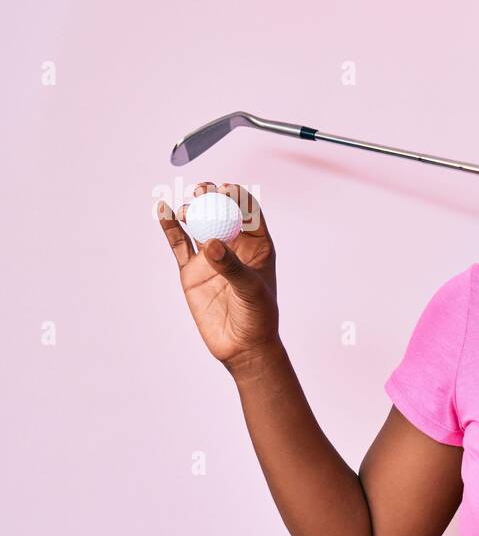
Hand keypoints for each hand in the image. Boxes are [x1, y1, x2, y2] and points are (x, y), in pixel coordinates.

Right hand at [157, 182, 279, 374]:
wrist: (242, 346)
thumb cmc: (258, 317)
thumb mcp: (251, 290)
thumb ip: (232, 267)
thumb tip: (211, 244)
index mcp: (258, 245)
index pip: (249, 212)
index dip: (237, 196)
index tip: (225, 189)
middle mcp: (234, 245)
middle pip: (221, 211)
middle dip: (211, 195)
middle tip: (201, 189)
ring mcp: (211, 256)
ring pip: (198, 223)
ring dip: (192, 209)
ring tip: (189, 209)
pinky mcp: (191, 270)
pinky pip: (178, 243)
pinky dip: (170, 226)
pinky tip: (163, 209)